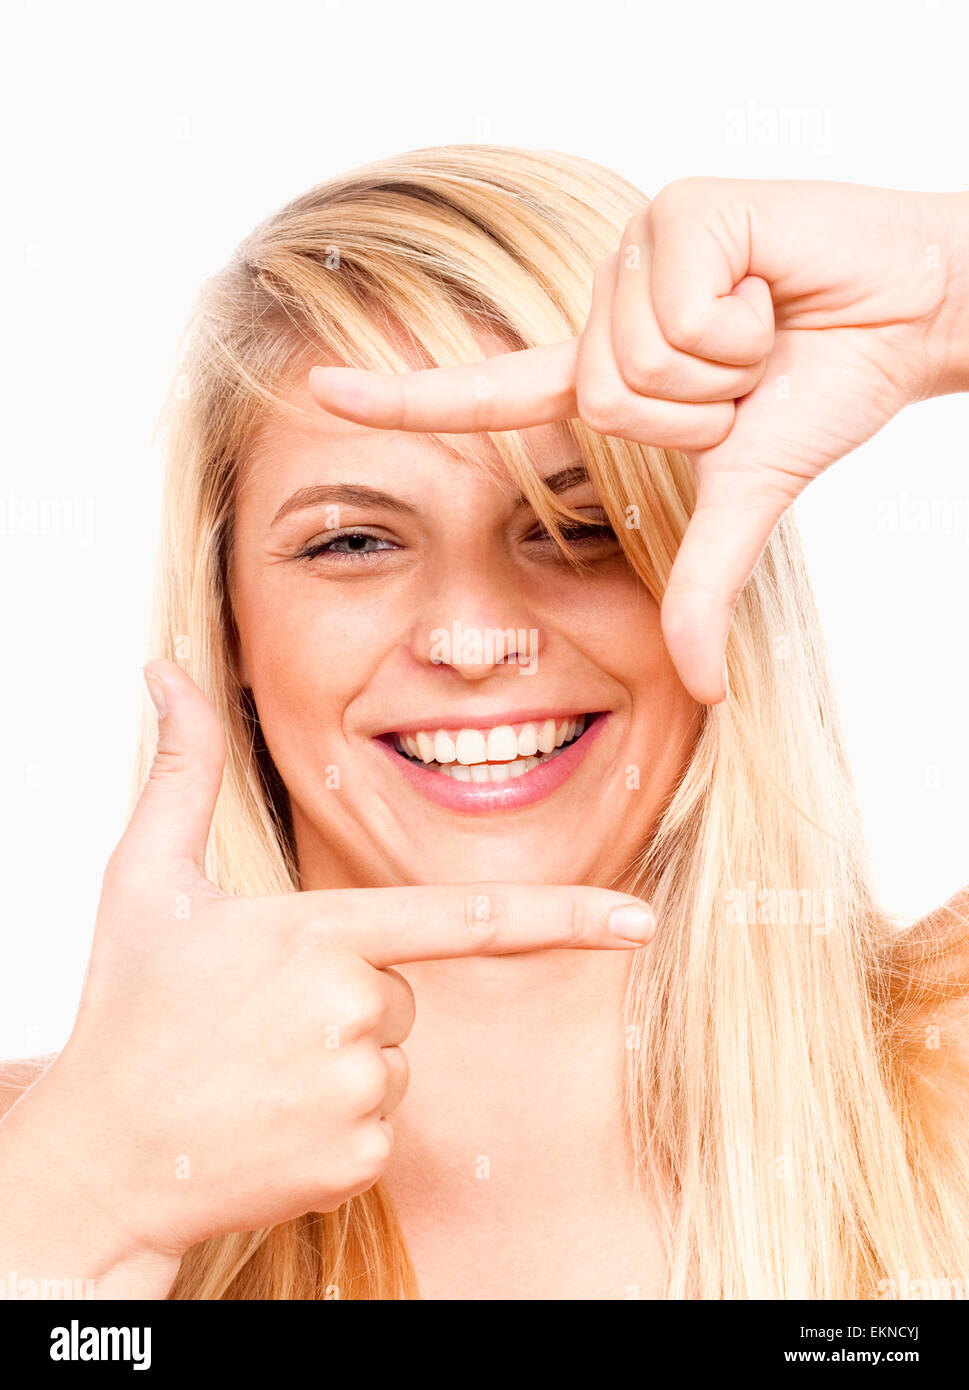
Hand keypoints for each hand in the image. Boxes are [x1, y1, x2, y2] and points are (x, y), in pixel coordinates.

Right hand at [18, 659, 654, 1264]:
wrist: (102, 1158)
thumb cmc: (129, 1011)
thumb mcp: (145, 881)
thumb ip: (180, 770)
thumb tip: (163, 672)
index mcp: (321, 933)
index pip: (467, 918)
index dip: (566, 914)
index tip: (641, 920)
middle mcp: (353, 1010)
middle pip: (406, 993)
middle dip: (354, 1000)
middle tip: (263, 1022)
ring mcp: (359, 1094)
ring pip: (397, 1062)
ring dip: (344, 1064)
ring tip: (260, 1074)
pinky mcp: (360, 1163)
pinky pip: (384, 1127)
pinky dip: (338, 1126)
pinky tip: (272, 1124)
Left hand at [307, 177, 968, 703]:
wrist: (908, 308)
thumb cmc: (820, 385)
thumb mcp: (743, 497)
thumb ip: (701, 584)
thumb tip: (705, 691)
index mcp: (603, 376)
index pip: (486, 395)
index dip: (403, 401)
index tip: (320, 392)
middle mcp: (602, 313)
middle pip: (598, 403)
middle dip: (698, 412)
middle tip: (750, 375)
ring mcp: (632, 256)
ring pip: (636, 359)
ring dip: (725, 366)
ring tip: (764, 328)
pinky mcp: (675, 210)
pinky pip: (682, 304)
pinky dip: (747, 316)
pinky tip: (771, 283)